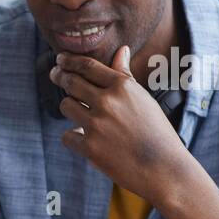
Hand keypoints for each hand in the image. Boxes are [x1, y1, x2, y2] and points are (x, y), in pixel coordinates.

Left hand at [52, 45, 189, 204]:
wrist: (163, 168)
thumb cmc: (155, 132)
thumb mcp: (143, 99)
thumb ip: (125, 76)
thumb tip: (122, 50)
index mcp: (123, 86)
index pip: (87, 66)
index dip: (69, 61)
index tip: (60, 59)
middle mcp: (108, 102)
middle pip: (71, 82)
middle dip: (59, 76)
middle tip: (55, 75)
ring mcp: (97, 124)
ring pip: (66, 106)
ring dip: (69, 108)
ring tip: (78, 112)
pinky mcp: (89, 147)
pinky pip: (67, 136)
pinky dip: (74, 138)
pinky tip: (85, 140)